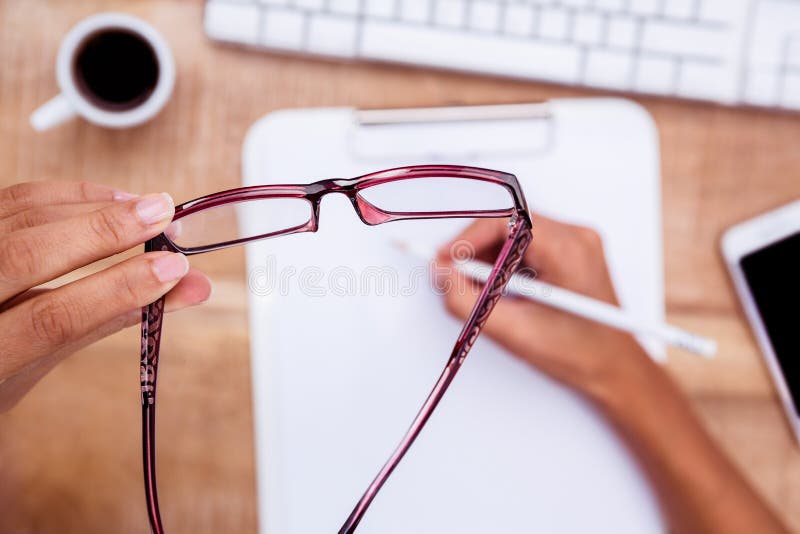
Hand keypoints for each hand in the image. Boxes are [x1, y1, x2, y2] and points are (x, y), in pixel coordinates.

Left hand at [0, 181, 210, 411]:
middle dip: (103, 232)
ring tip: (150, 207)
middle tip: (162, 214)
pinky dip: (68, 194)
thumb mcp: (41, 361)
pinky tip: (113, 196)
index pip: (51, 320)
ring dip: (93, 206)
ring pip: (22, 216)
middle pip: (25, 254)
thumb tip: (189, 289)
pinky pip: (15, 199)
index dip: (116, 291)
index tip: (173, 270)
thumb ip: (112, 318)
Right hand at [438, 216, 790, 532]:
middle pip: (507, 224)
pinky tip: (502, 292)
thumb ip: (467, 302)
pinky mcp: (573, 252)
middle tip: (454, 277)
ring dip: (490, 259)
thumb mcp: (515, 331)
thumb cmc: (581, 354)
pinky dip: (507, 264)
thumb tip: (442, 276)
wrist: (616, 369)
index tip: (446, 260)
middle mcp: (576, 237)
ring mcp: (577, 242)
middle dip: (476, 251)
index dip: (467, 239)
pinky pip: (528, 245)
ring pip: (514, 235)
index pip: (504, 221)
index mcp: (568, 250)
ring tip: (482, 293)